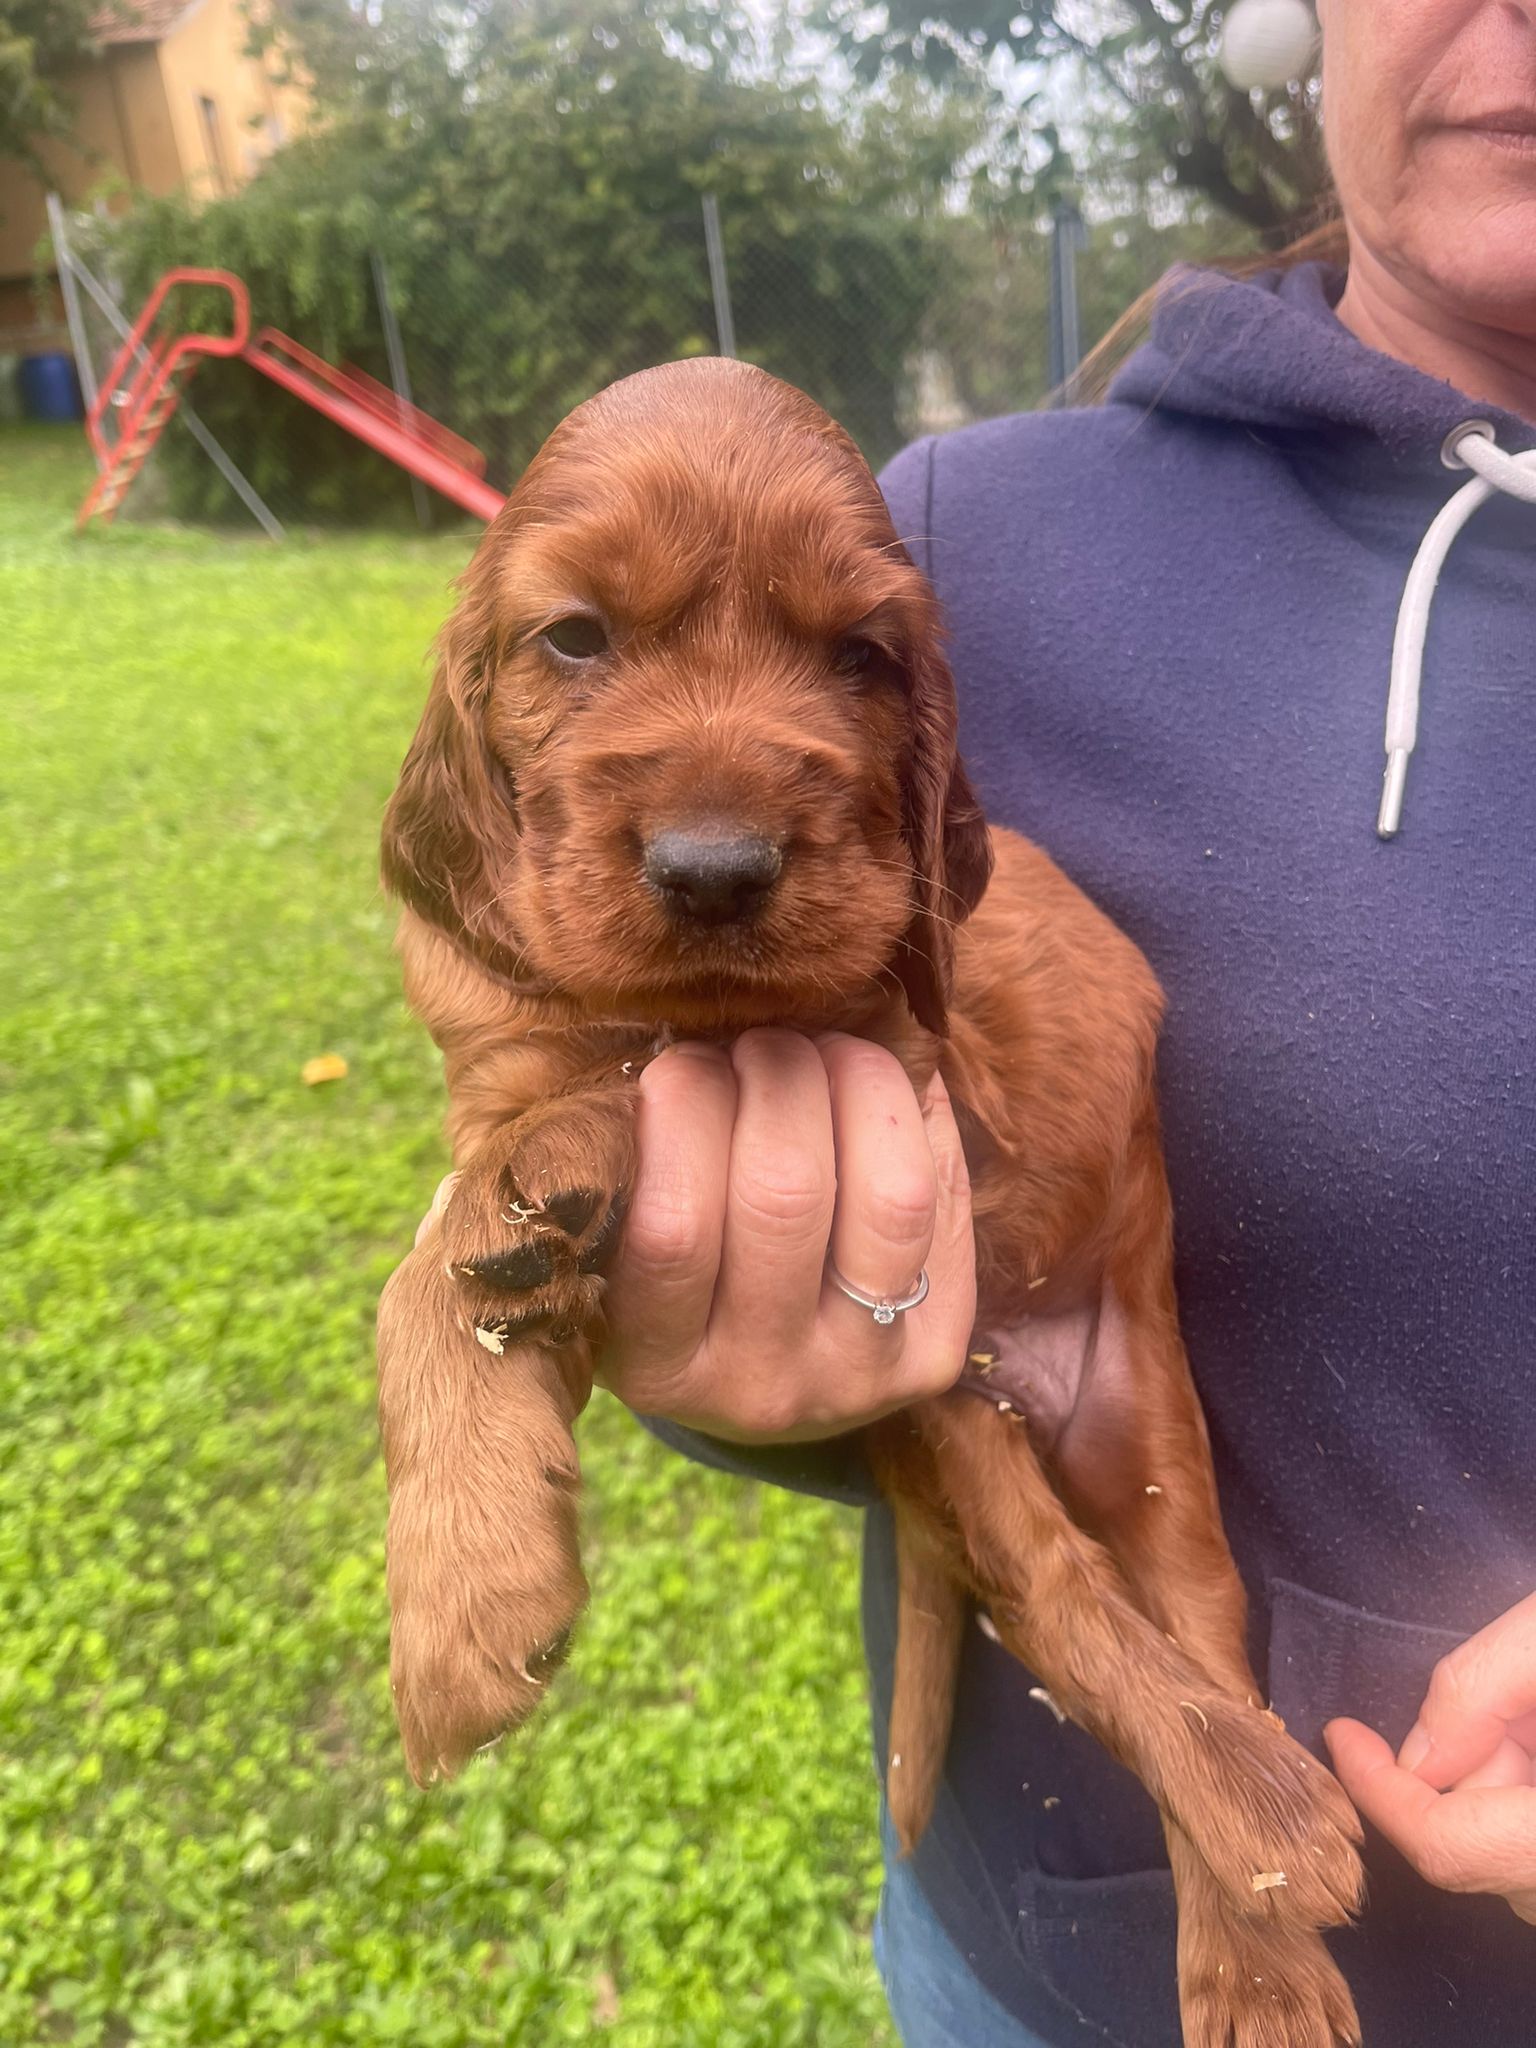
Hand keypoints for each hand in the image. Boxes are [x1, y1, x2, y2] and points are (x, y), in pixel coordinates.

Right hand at [596, 1029, 974, 1442]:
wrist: (761, 1379)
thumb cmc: (671, 1279)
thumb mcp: (624, 1240)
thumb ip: (643, 1155)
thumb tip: (699, 1024)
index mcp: (655, 1367)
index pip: (675, 1226)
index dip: (684, 1108)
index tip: (682, 1062)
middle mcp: (761, 1389)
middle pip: (786, 1194)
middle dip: (775, 1076)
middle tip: (757, 1043)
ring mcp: (860, 1376)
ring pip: (887, 1196)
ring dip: (855, 1083)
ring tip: (821, 1054)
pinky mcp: (935, 1354)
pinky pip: (942, 1201)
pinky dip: (912, 1118)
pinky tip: (874, 1093)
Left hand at [1326, 1592, 1535, 1925]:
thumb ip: (1480, 1688)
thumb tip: (1413, 1751)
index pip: (1443, 1845)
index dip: (1378, 1791)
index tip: (1342, 1738)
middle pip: (1466, 1843)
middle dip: (1453, 1765)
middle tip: (1506, 1698)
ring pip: (1497, 1843)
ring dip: (1492, 1775)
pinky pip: (1524, 1841)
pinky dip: (1516, 1791)